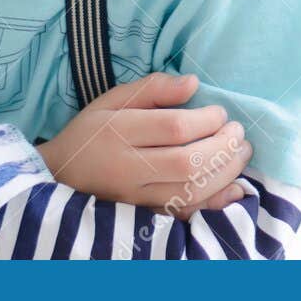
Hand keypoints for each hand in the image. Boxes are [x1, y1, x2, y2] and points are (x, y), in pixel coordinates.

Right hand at [36, 72, 252, 214]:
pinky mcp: (142, 217)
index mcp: (118, 133)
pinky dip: (214, 203)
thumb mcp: (112, 100)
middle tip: (239, 133)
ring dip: (225, 173)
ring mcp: (135, 198)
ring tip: (241, 153)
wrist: (58, 177)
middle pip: (187, 163)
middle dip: (223, 148)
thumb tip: (193, 83)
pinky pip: (184, 215)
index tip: (222, 113)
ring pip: (190, 192)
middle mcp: (127, 169)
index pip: (173, 128)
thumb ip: (153, 88)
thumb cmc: (91, 133)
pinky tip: (235, 189)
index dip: (207, 121)